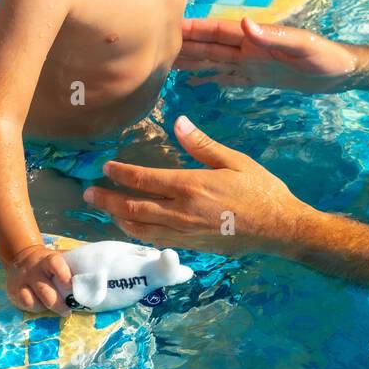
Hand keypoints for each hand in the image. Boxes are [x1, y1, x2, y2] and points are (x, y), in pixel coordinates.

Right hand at [5, 244, 72, 314]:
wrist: (21, 256)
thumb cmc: (49, 261)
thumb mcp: (60, 257)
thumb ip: (74, 263)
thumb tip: (97, 271)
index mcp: (48, 259)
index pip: (55, 264)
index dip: (63, 275)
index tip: (71, 286)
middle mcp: (34, 270)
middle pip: (45, 290)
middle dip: (58, 303)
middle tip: (67, 311)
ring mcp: (21, 281)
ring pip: (32, 300)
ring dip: (45, 308)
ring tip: (54, 309)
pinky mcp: (13, 291)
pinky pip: (23, 305)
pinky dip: (33, 308)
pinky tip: (40, 306)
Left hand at [84, 116, 310, 255]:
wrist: (279, 227)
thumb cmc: (261, 189)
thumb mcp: (235, 161)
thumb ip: (202, 144)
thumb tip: (177, 122)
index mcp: (191, 186)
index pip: (143, 180)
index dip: (120, 174)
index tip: (105, 168)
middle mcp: (181, 212)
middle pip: (133, 207)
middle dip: (107, 199)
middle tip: (89, 193)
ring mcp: (185, 232)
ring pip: (140, 228)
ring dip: (117, 218)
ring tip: (105, 210)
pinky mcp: (192, 246)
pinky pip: (156, 240)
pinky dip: (138, 232)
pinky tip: (133, 227)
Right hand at [176, 16, 360, 92]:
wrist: (343, 73)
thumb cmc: (328, 57)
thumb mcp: (304, 47)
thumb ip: (275, 36)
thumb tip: (245, 23)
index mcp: (257, 37)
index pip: (218, 30)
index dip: (193, 27)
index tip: (167, 25)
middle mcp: (250, 47)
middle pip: (209, 44)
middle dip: (183, 43)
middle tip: (152, 44)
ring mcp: (253, 62)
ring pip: (214, 60)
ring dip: (191, 59)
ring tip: (165, 61)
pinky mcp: (260, 77)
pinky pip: (228, 76)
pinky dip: (210, 77)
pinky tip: (195, 80)